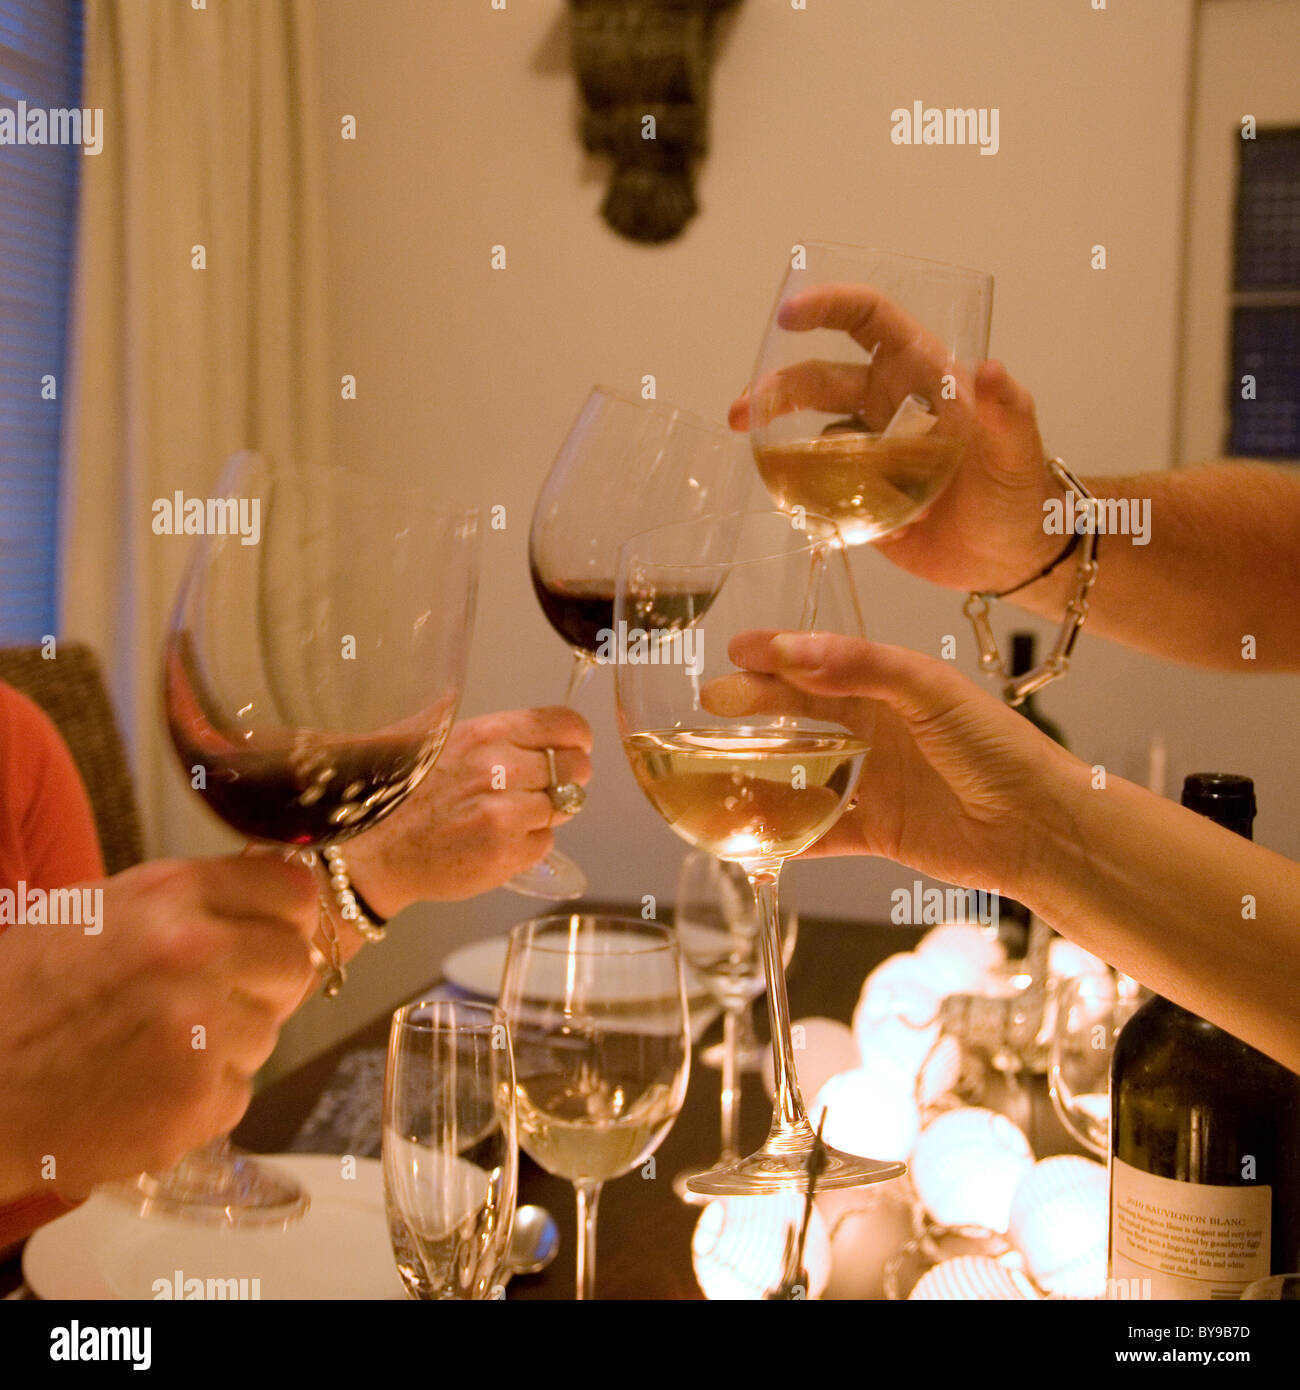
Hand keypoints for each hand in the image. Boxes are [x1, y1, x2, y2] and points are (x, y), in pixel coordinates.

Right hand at [0, 856, 318, 1198]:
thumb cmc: (24, 994)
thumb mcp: (100, 910)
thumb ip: (195, 897)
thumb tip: (284, 887)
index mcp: (171, 897)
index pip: (294, 891)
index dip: (286, 915)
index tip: (272, 930)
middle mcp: (194, 955)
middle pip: (295, 962)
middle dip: (264, 982)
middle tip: (210, 997)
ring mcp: (200, 1032)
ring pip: (268, 1032)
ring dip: (228, 1042)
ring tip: (154, 1045)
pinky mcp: (196, 1102)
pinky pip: (239, 1091)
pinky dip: (202, 1097)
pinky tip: (146, 1087)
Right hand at [342, 707, 592, 913]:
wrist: (373, 853)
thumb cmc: (398, 795)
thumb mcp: (425, 738)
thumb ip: (468, 722)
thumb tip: (484, 702)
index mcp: (487, 734)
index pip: (566, 725)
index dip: (577, 739)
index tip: (574, 748)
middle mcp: (500, 769)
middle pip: (576, 767)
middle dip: (566, 778)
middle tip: (540, 788)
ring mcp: (506, 814)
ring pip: (564, 806)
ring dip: (545, 813)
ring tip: (508, 816)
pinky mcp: (507, 853)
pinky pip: (546, 842)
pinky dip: (529, 843)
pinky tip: (496, 840)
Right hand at [703, 630, 1081, 897]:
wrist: (1039, 828)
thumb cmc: (996, 748)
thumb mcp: (929, 690)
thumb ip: (861, 667)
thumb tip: (790, 652)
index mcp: (890, 686)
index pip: (818, 662)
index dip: (775, 654)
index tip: (733, 649)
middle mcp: (876, 730)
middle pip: (799, 714)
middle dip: (753, 707)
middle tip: (708, 704)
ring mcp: (873, 781)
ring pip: (800, 773)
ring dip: (758, 772)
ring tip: (712, 770)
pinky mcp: (875, 832)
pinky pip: (816, 831)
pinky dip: (783, 835)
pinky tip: (747, 835)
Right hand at [729, 284, 1061, 593]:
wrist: (1011, 559)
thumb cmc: (1020, 491)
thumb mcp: (1019, 448)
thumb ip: (1008, 410)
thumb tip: (991, 371)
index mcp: (921, 375)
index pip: (868, 322)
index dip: (829, 308)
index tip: (789, 315)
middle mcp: (886, 406)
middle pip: (818, 380)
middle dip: (776, 390)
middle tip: (742, 413)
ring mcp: (867, 454)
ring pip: (808, 437)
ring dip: (775, 442)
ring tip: (754, 456)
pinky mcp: (856, 500)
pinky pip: (815, 491)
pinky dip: (795, 493)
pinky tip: (785, 501)